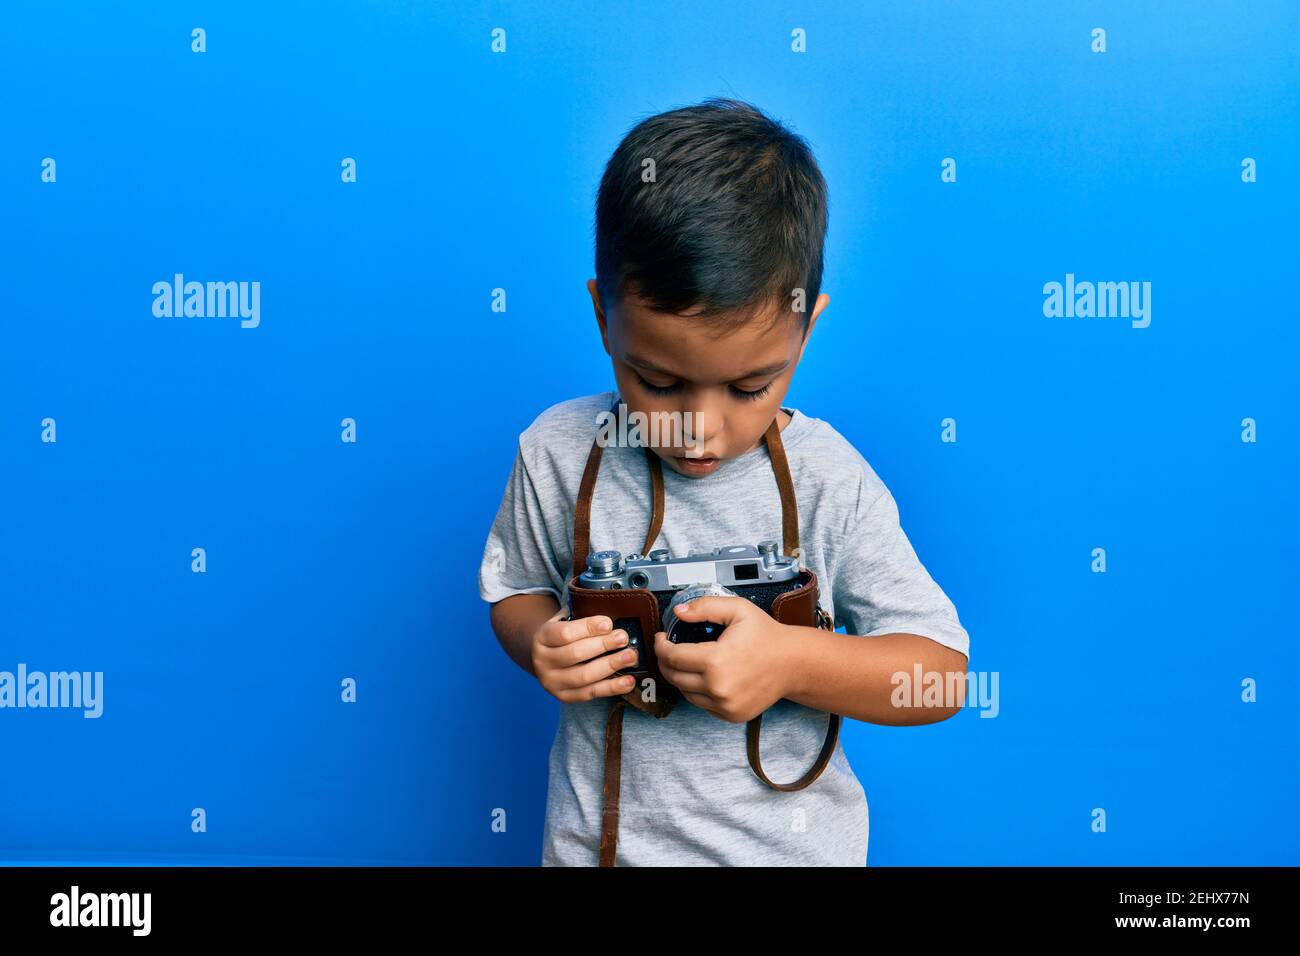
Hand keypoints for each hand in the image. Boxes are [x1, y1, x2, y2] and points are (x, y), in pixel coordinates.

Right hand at [531, 609, 637, 702]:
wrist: (545, 659)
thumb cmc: (562, 637)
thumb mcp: (563, 622)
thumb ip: (580, 618)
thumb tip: (608, 621)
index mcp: (542, 637)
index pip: (565, 633)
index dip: (588, 628)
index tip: (608, 624)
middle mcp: (543, 661)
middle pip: (575, 654)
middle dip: (603, 645)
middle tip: (623, 638)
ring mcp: (552, 682)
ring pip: (584, 676)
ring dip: (610, 666)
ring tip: (630, 657)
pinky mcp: (565, 696)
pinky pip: (591, 693)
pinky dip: (612, 687)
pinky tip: (628, 681)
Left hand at [654, 596, 797, 722]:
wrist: (793, 663)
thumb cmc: (766, 636)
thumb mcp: (737, 610)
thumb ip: (704, 607)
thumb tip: (679, 612)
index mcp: (715, 661)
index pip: (671, 657)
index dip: (661, 646)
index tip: (661, 638)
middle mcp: (717, 688)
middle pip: (674, 677)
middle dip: (666, 661)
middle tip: (669, 649)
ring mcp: (724, 705)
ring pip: (685, 693)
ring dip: (681, 677)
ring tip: (688, 662)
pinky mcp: (730, 715)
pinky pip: (702, 704)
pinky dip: (698, 691)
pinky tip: (706, 676)